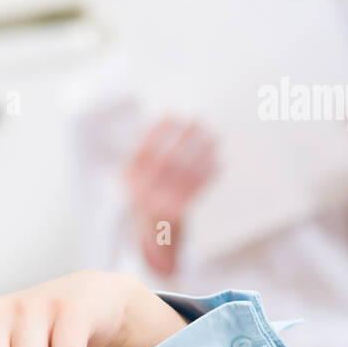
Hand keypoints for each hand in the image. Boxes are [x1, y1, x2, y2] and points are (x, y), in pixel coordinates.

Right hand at [124, 117, 216, 273]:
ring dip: (202, 153)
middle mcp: (141, 191)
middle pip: (166, 159)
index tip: (172, 113)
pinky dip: (209, 175)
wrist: (151, 232)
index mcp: (128, 179)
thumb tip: (170, 119)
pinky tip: (219, 161)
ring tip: (214, 137)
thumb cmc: (148, 193)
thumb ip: (147, 154)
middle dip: (183, 138)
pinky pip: (196, 190)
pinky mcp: (177, 213)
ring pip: (185, 173)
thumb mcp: (137, 176)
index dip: (157, 131)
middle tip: (198, 120)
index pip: (142, 150)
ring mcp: (159, 203)